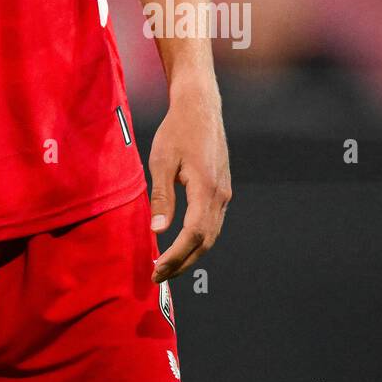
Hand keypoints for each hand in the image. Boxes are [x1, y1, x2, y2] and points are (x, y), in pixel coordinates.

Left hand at [148, 74, 230, 282]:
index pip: (193, 235)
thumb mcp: (162, 161)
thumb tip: (158, 231)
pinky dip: (197, 239)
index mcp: (206, 189)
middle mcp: (221, 195)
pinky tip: (181, 243)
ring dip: (190, 253)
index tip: (157, 269)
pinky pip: (212, 222)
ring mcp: (224, 193)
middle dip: (182, 262)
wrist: (200, 106)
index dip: (176, 256)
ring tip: (167, 265)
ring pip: (211, 234)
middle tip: (158, 275)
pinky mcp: (222, 189)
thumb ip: (162, 197)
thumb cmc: (177, 130)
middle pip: (205, 242)